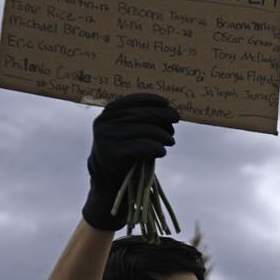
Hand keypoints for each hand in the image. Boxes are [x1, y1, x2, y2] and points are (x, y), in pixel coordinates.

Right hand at [81, 93, 177, 230]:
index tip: (167, 103)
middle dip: (161, 116)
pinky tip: (161, 151)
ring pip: (142, 130)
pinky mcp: (111, 154)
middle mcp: (104, 123)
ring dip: (162, 134)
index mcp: (108, 113)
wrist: (108, 179)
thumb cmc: (126, 151)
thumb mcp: (130, 131)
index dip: (150, 100)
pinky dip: (155, 148)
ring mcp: (106, 138)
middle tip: (175, 121)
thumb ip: (142, 119)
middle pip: (139, 114)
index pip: (131, 101)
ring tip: (171, 140)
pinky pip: (140, 147)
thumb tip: (170, 110)